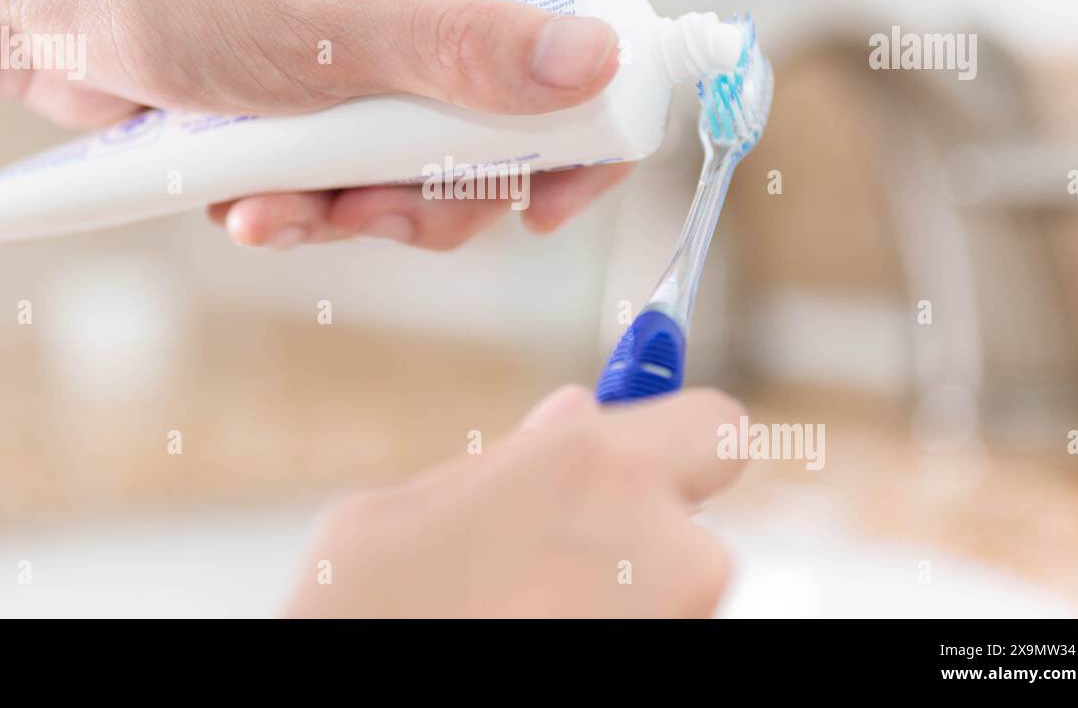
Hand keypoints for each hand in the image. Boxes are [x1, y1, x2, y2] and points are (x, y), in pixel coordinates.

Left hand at [0, 0, 629, 248]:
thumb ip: (476, 56)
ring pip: (420, 174)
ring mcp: (371, 64)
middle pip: (501, 133)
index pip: (577, 43)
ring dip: (357, 211)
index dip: (578, 132)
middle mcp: (427, 8)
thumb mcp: (346, 31)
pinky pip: (349, 186)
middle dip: (439, 195)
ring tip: (284, 206)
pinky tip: (250, 204)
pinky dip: (304, 209)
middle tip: (379, 213)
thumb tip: (600, 61)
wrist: (51, 5)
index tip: (543, 206)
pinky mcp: (317, 112)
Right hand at [284, 385, 744, 617]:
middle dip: (645, 527)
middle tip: (563, 553)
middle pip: (694, 521)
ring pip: (675, 591)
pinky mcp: (666, 667)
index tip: (640, 453)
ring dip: (623, 591)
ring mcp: (675, 622)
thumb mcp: (390, 519)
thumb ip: (505, 459)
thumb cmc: (364, 620)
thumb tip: (574, 409)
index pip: (713, 425)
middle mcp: (662, 546)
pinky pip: (656, 631)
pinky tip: (536, 636)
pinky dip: (615, 631)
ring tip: (523, 609)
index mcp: (594, 468)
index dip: (677, 437)